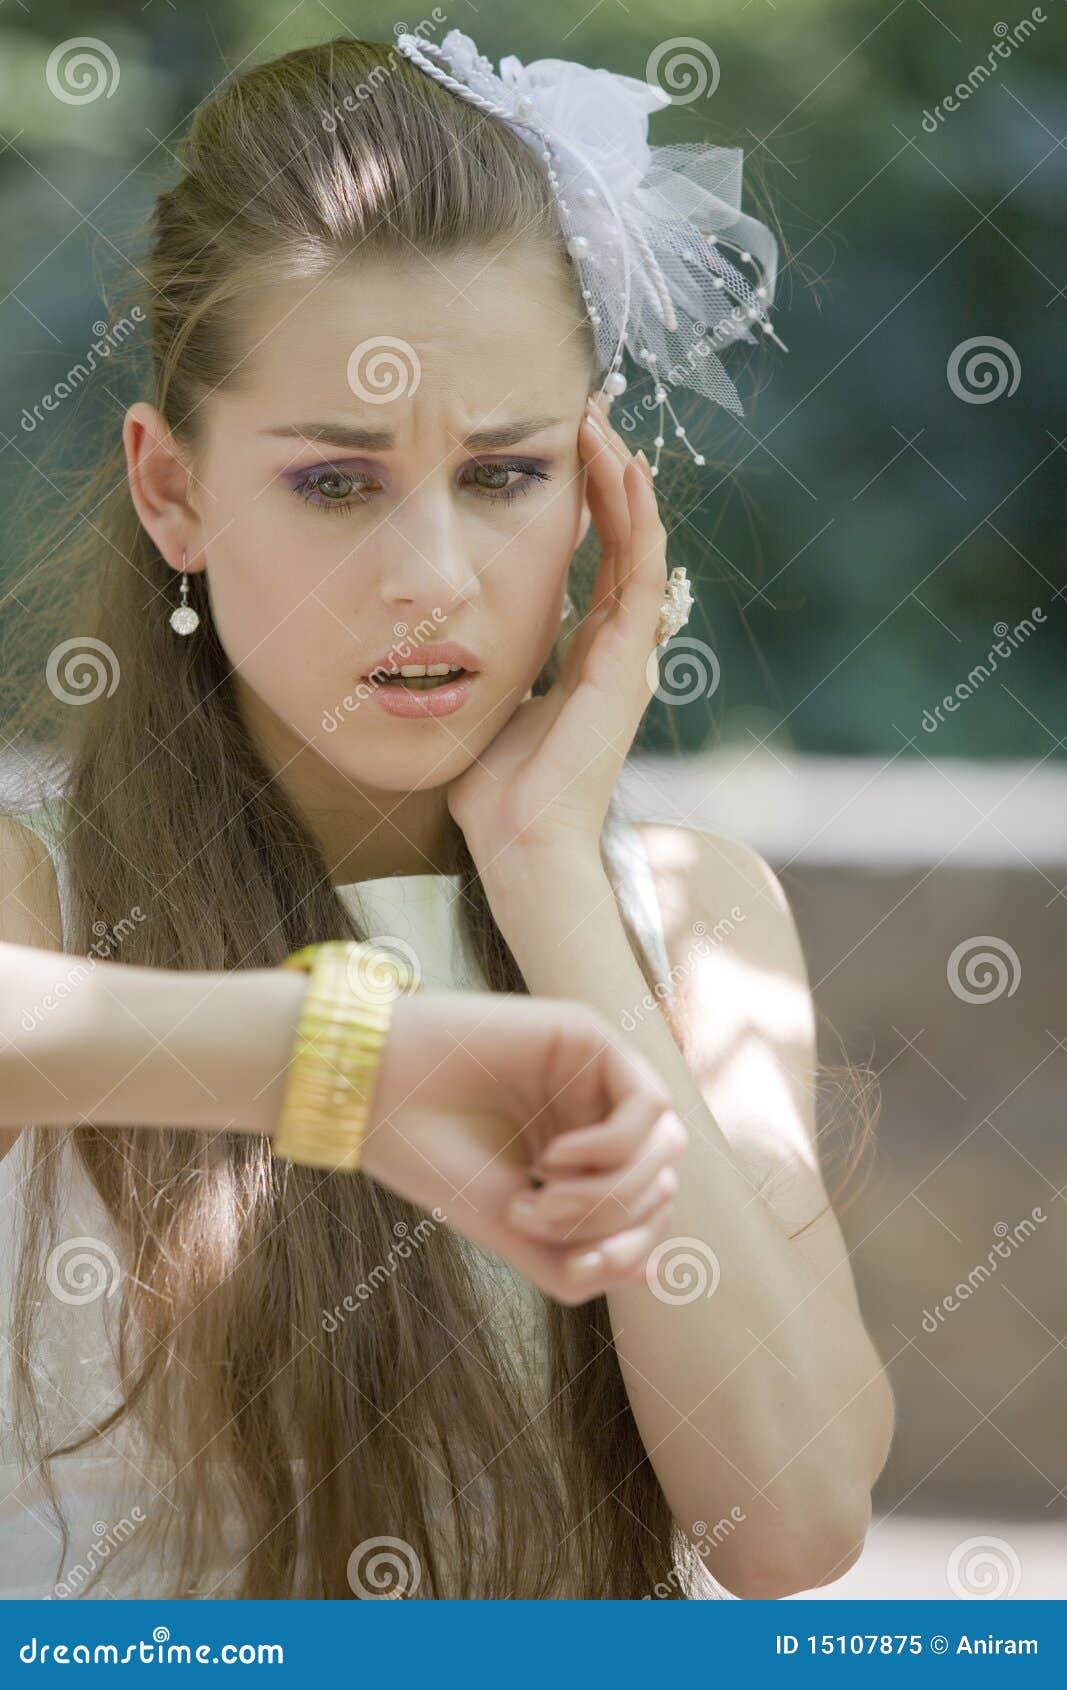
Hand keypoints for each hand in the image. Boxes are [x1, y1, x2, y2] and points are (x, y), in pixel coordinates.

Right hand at [360, 989, 687, 1305]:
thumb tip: (656, 1276)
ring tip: (540, 1196)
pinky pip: (647, 1105)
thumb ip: (581, 1258)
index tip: (578, 1269)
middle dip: (612, 1223)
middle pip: (662, 1181)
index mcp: (582, 1157)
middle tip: (534, 1221)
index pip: (651, 1209)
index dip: (633, 1250)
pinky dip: (611, 1150)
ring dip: (610, 1192)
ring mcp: (595, 1074)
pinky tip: (551, 1156)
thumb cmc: (431, 1158)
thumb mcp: (512, 1227)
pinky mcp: (589, 1036)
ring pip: (664, 1147)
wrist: (373, 1095)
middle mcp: (595, 1112)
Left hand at [446, 396, 668, 871]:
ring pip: (637, 546)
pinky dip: (635, 520)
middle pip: (621, 542)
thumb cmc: (495, 792)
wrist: (519, 844)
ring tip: (602, 422)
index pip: (594, 561)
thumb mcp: (485, 704)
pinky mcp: (626, 663)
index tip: (559, 447)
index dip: (584, 503)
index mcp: (585, 656)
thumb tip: (447, 629)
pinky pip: (639, 574)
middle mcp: (615, 648)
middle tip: (586, 413)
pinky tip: (623, 469)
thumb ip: (485, 662)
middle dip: (605, 476)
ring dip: (621, 482)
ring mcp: (626, 654)